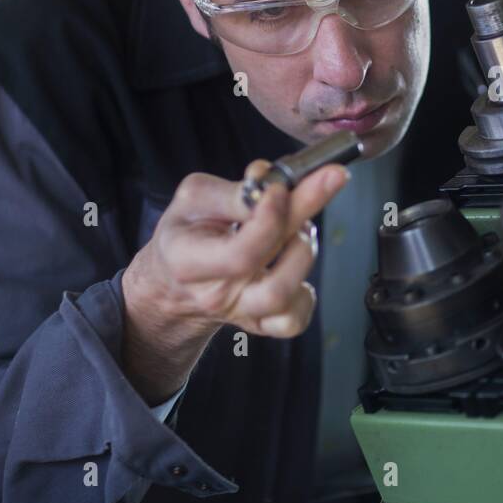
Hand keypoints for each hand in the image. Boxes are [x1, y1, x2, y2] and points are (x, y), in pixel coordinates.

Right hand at [120, 160, 349, 403]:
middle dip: (305, 219)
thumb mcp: (194, 200)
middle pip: (275, 277)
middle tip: (326, 179)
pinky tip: (293, 261)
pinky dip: (306, 290)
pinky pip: (295, 318)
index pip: (242, 254)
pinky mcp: (263, 324)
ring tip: (298, 224)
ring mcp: (242, 314)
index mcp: (188, 263)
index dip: (272, 219)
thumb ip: (232, 191)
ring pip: (289, 298)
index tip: (281, 187)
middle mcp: (216, 297)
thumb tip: (269, 179)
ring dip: (305, 251)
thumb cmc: (187, 233)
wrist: (175, 281)